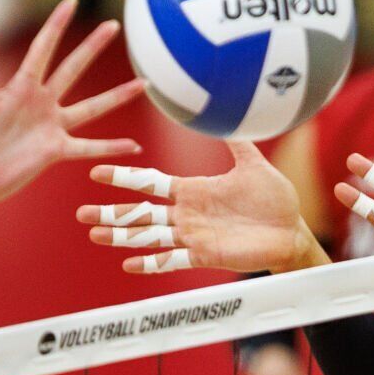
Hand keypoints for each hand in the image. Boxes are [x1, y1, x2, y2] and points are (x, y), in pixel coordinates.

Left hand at [0, 0, 145, 204]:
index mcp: (20, 86)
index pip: (44, 48)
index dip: (57, 24)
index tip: (72, 1)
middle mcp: (41, 102)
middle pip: (74, 67)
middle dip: (93, 46)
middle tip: (113, 25)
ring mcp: (52, 126)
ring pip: (93, 106)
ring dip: (118, 95)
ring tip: (143, 83)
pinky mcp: (55, 151)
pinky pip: (89, 147)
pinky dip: (112, 149)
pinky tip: (135, 148)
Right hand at [75, 140, 320, 274]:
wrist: (292, 231)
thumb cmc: (275, 200)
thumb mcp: (254, 164)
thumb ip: (235, 140)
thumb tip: (223, 109)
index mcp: (193, 190)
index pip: (149, 182)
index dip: (123, 178)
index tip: (95, 174)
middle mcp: (186, 214)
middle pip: (139, 213)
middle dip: (110, 214)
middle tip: (81, 215)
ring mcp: (192, 237)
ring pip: (148, 237)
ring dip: (121, 238)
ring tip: (94, 237)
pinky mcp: (205, 256)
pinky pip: (172, 260)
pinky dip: (150, 263)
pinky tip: (128, 265)